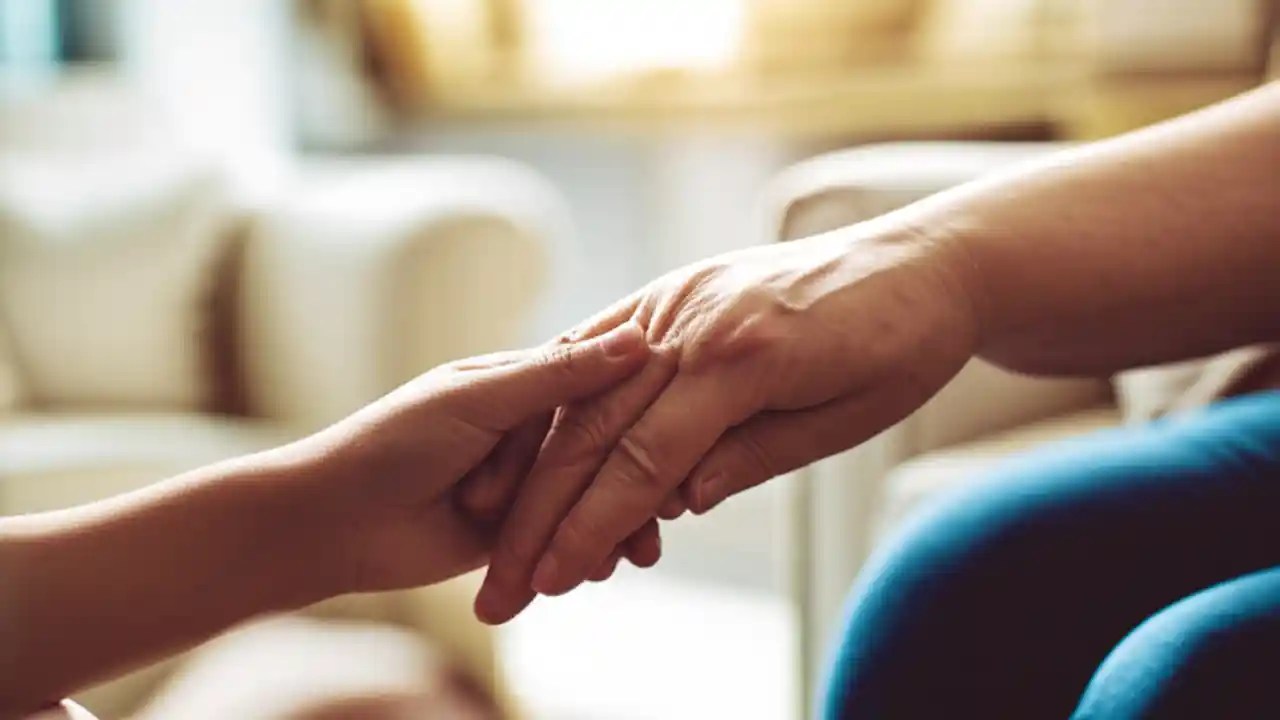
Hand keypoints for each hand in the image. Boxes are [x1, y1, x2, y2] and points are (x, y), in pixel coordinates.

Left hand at [290, 322, 649, 594]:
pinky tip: (610, 565)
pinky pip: (563, 539)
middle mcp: (524, 430)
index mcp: (518, 381)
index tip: (683, 416)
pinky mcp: (513, 535)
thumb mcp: (481, 401)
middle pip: (601, 447)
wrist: (333, 525)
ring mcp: (520, 484)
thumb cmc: (394, 445)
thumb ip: (558, 377)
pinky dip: (587, 551)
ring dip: (616, 520)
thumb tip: (639, 338)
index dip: (639, 402)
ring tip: (643, 549)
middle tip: (677, 501)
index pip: (597, 384)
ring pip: (588, 496)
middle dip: (635, 475)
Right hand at [474, 222, 980, 622]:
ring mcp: (677, 296)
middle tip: (505, 581)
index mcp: (744, 357)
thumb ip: (752, 457)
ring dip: (538, 467)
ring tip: (508, 531)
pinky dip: (561, 400)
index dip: (592, 525)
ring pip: (584, 391)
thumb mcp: (844, 421)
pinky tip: (532, 447)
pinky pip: (597, 346)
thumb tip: (677, 500)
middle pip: (594, 428)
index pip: (646, 458)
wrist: (921, 261)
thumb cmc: (901, 346)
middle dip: (542, 513)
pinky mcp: (672, 289)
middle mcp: (695, 319)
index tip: (552, 578)